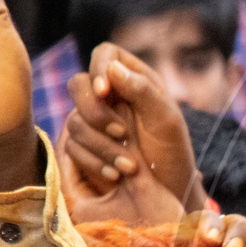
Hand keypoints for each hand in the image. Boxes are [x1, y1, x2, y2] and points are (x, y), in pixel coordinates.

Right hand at [62, 43, 202, 210]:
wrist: (168, 192)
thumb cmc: (172, 152)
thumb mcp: (166, 121)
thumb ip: (143, 91)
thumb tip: (112, 67)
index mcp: (133, 80)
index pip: (105, 54)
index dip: (99, 68)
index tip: (104, 92)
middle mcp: (109, 97)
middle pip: (78, 85)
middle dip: (95, 111)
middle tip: (121, 133)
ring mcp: (93, 121)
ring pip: (74, 120)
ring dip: (100, 144)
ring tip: (130, 166)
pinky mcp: (83, 146)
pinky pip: (72, 146)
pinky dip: (94, 161)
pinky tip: (116, 175)